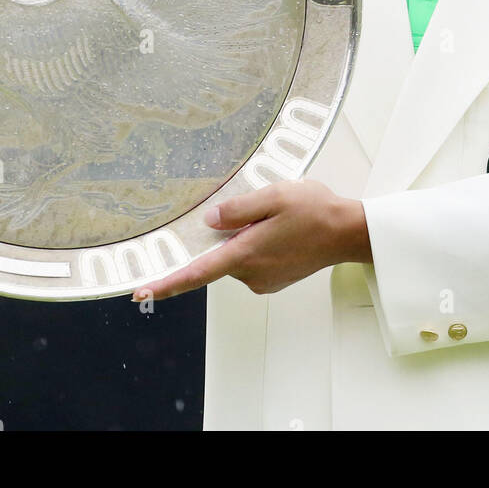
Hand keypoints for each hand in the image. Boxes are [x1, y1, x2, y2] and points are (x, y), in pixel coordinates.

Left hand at [133, 180, 370, 301]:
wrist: (348, 232)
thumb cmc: (314, 211)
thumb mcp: (273, 196)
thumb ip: (238, 208)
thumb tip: (209, 221)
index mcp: (246, 254)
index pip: (196, 273)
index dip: (166, 284)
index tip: (140, 291)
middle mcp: (251, 273)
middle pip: (218, 256)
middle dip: (225, 234)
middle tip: (257, 210)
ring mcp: (263, 279)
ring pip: (236, 256)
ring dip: (245, 237)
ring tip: (276, 216)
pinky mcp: (274, 279)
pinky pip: (252, 260)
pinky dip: (256, 244)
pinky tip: (280, 229)